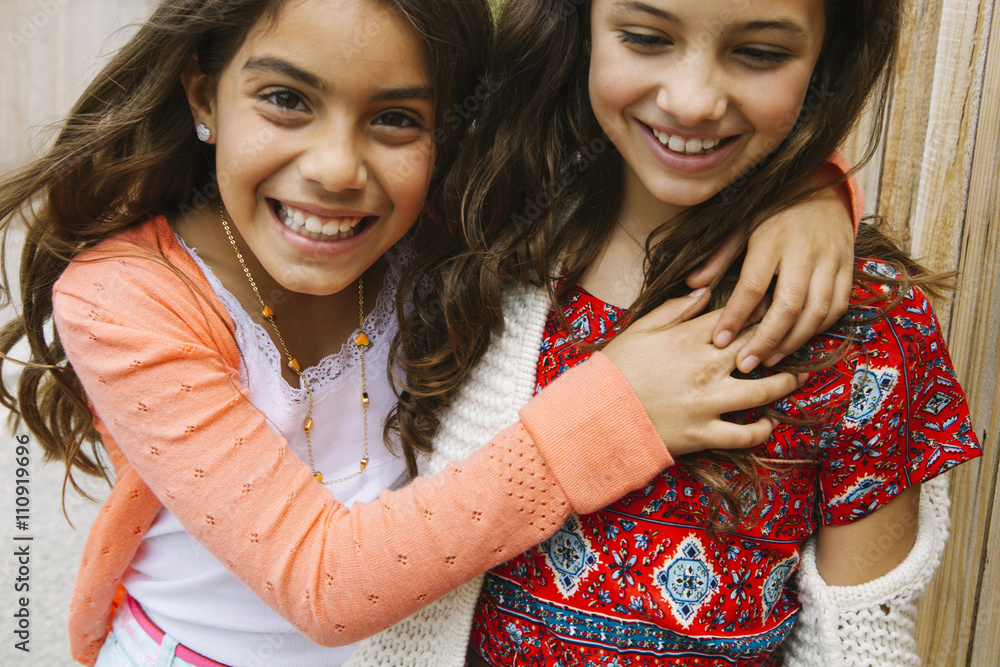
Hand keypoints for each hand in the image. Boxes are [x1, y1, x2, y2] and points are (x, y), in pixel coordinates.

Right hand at [601, 290, 804, 455]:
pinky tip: (767, 423)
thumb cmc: (615, 369)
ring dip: (785, 383)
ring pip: (762, 391)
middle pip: (756, 347)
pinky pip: (744, 435)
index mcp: (688, 338)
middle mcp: (705, 368)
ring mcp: (707, 402)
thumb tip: (705, 291)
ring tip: (797, 378)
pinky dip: (761, 430)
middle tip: (799, 334)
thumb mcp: (639, 329)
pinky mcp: (704, 433)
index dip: (759, 308)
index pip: (735, 316)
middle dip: (781, 339)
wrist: (597, 414)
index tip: (776, 302)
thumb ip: (674, 309)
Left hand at [688, 180, 853, 372]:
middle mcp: (804, 251)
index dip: (735, 316)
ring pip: (817, 311)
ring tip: (770, 359)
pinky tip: (798, 340)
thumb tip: (694, 285)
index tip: (718, 341)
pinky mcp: (849, 266)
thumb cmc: (773, 209)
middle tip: (746, 364)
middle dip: (766, 340)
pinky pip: (838, 306)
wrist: (822, 186)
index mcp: (772, 239)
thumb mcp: (741, 223)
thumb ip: (719, 255)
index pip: (752, 285)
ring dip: (793, 341)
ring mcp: (831, 259)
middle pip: (788, 305)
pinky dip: (820, 328)